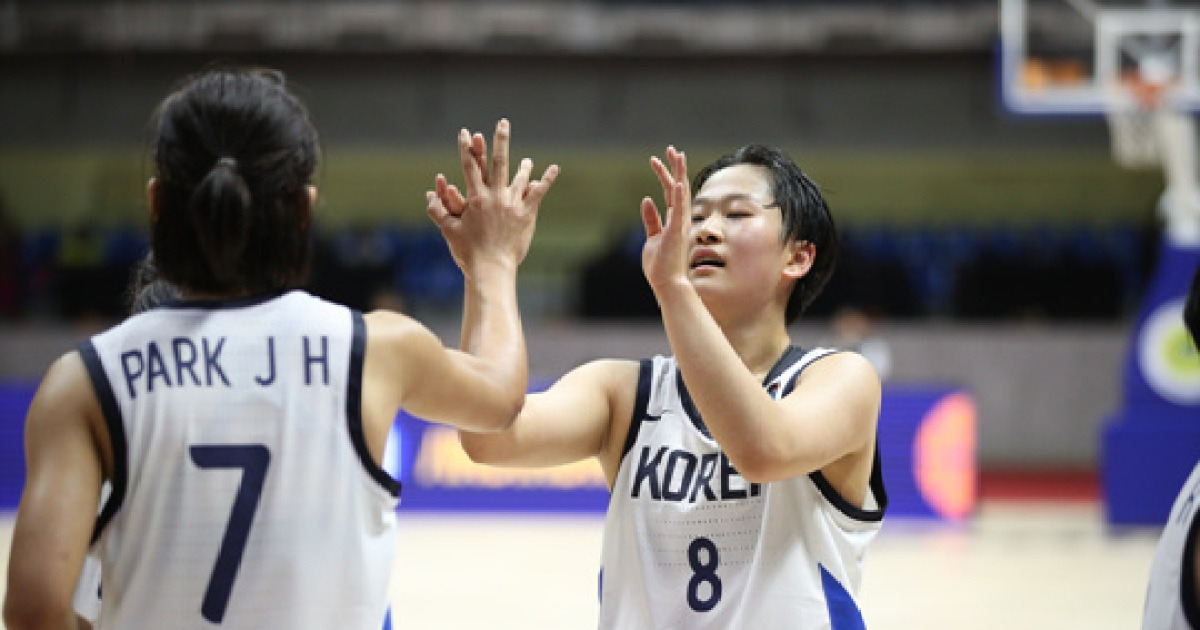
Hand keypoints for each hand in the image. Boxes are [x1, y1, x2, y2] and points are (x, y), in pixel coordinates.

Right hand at [426, 119, 558, 277]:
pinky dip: (546, 180)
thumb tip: (429, 196)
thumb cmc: (468, 252)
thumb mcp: (449, 230)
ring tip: (527, 160)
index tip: (464, 132)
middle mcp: (495, 196)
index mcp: (476, 198)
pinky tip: (554, 169)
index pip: (470, 166)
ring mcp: (513, 204)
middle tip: (503, 123)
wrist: (491, 267)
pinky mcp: (527, 214)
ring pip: (520, 177)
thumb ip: (438, 211)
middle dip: (500, 140)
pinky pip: (538, 193)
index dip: (466, 148)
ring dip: (524, 166)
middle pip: (498, 162)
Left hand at [641, 145, 691, 291]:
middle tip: (670, 148)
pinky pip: (678, 211)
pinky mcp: (676, 233)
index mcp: (673, 220)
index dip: (665, 174)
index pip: (670, 192)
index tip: (657, 160)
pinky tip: (678, 182)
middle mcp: (679, 219)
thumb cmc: (660, 265)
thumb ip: (651, 220)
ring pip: (680, 193)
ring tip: (676, 154)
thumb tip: (646, 201)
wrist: (667, 283)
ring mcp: (679, 224)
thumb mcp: (652, 238)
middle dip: (674, 167)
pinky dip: (679, 196)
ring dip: (679, 173)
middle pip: (678, 187)